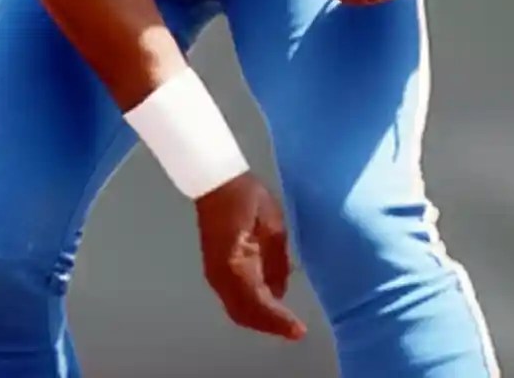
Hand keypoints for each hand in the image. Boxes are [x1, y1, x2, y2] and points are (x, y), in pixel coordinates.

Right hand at [194, 172, 306, 340]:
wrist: (217, 183)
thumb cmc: (249, 199)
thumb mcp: (274, 228)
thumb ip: (278, 263)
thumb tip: (280, 292)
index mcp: (237, 265)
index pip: (260, 304)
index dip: (279, 321)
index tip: (299, 330)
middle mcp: (222, 277)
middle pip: (245, 314)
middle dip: (269, 326)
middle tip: (294, 330)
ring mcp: (215, 275)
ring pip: (237, 309)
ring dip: (259, 319)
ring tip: (283, 322)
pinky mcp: (215, 269)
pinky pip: (233, 298)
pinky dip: (250, 308)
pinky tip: (268, 305)